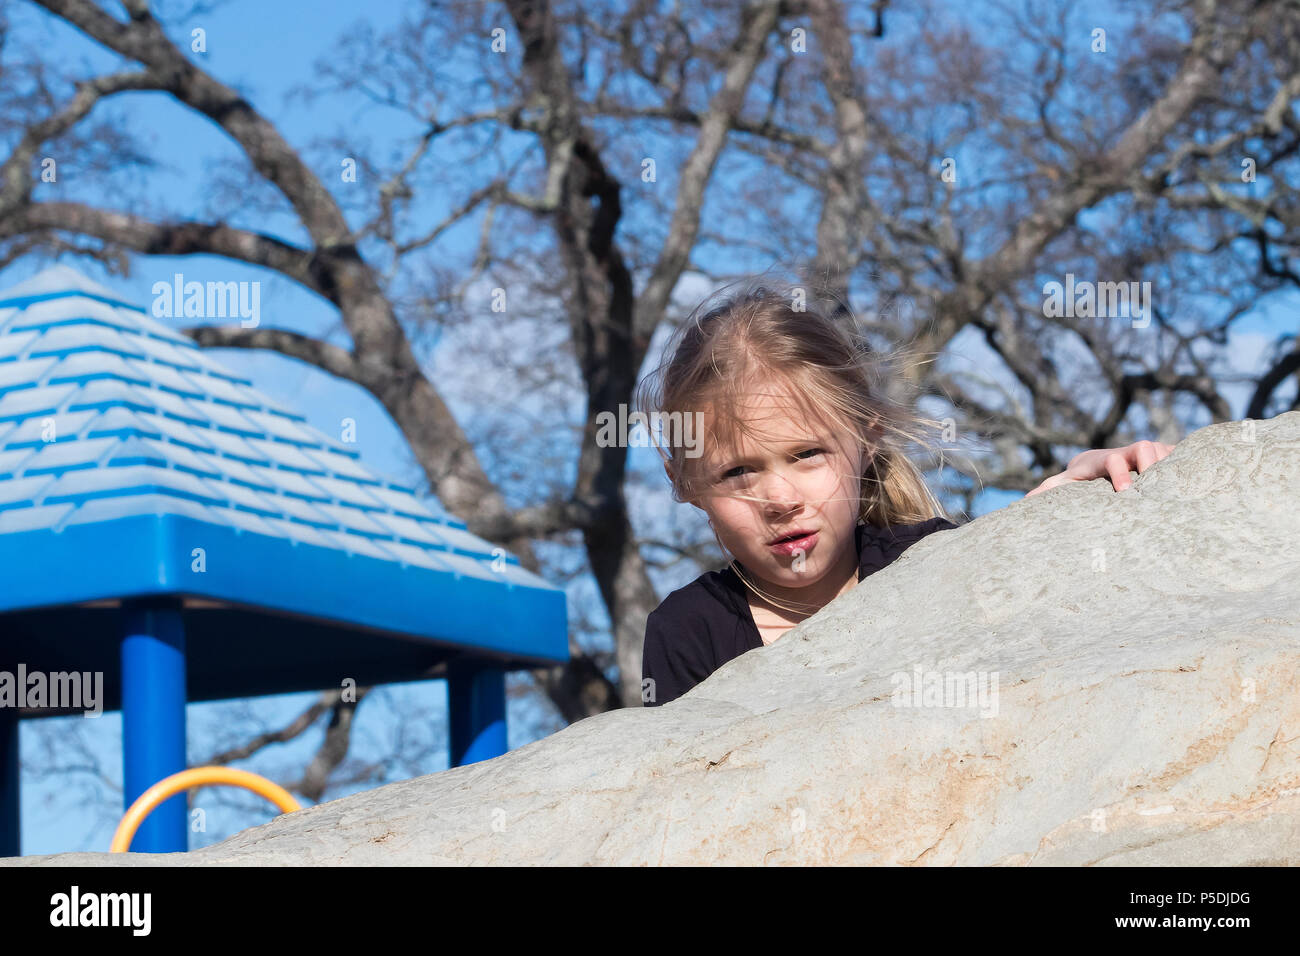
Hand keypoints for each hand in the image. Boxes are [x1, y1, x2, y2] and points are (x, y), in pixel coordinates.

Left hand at [1025, 440, 1175, 496]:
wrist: (1095, 463)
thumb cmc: (1080, 478)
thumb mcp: (1065, 483)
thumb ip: (1048, 490)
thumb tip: (1025, 501)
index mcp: (1102, 460)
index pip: (1112, 459)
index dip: (1119, 472)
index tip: (1124, 492)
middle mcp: (1126, 451)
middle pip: (1144, 447)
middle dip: (1151, 464)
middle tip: (1156, 488)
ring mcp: (1146, 451)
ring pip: (1163, 450)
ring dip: (1170, 467)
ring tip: (1173, 490)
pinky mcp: (1162, 455)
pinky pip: (1179, 454)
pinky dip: (1186, 465)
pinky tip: (1192, 483)